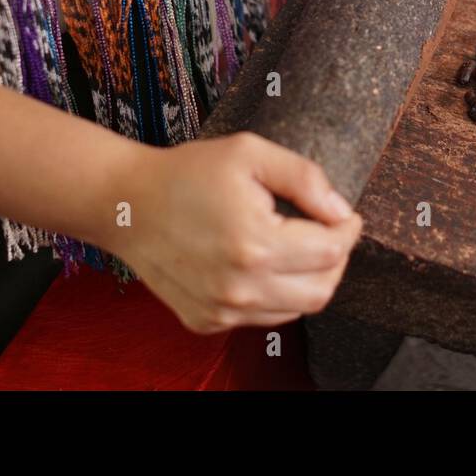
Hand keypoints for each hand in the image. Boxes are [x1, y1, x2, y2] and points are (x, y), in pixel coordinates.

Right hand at [106, 132, 362, 334]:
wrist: (127, 205)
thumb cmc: (187, 173)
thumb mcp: (251, 154)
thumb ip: (305, 179)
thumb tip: (341, 212)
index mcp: (255, 245)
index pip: (332, 252)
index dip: (348, 230)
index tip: (347, 216)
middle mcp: (240, 288)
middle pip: (322, 289)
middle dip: (336, 259)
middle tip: (328, 231)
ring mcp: (222, 311)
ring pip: (296, 310)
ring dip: (308, 279)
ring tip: (297, 245)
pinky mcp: (207, 321)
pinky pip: (263, 317)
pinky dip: (276, 294)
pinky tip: (263, 263)